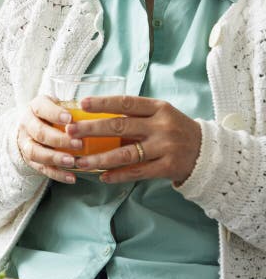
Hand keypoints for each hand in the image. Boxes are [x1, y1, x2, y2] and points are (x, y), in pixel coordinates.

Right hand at [17, 95, 84, 183]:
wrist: (33, 125)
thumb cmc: (53, 113)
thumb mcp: (58, 104)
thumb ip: (71, 108)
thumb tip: (94, 109)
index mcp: (35, 107)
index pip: (42, 109)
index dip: (55, 114)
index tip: (70, 119)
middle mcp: (27, 125)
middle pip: (40, 132)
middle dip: (59, 139)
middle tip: (79, 144)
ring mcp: (26, 143)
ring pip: (36, 152)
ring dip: (55, 158)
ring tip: (72, 162)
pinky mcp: (30, 160)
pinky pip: (42, 169)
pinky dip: (57, 174)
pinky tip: (72, 177)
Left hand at [65, 95, 201, 184]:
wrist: (207, 152)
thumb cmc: (174, 129)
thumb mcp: (160, 115)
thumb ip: (135, 115)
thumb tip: (96, 115)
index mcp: (158, 108)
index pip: (127, 102)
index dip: (103, 102)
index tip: (82, 104)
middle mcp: (162, 126)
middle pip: (121, 126)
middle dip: (92, 129)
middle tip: (70, 132)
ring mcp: (165, 147)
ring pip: (126, 153)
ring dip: (99, 158)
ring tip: (79, 161)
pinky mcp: (168, 167)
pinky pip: (138, 172)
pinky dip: (118, 174)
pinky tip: (102, 176)